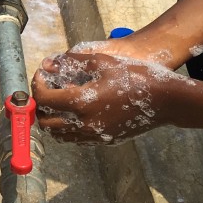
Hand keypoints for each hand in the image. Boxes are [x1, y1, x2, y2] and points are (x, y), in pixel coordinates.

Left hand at [32, 46, 176, 144]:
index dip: (37, 85)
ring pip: (59, 135)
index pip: (44, 99)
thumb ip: (73, 62)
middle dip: (40, 106)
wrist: (165, 100)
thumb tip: (51, 62)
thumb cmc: (135, 76)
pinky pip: (76, 139)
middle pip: (46, 123)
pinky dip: (68, 128)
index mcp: (81, 102)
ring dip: (52, 120)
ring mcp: (95, 136)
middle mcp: (85, 123)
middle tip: (46, 90)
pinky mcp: (104, 141)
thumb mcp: (103, 61)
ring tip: (58, 102)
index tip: (41, 75)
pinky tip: (76, 112)